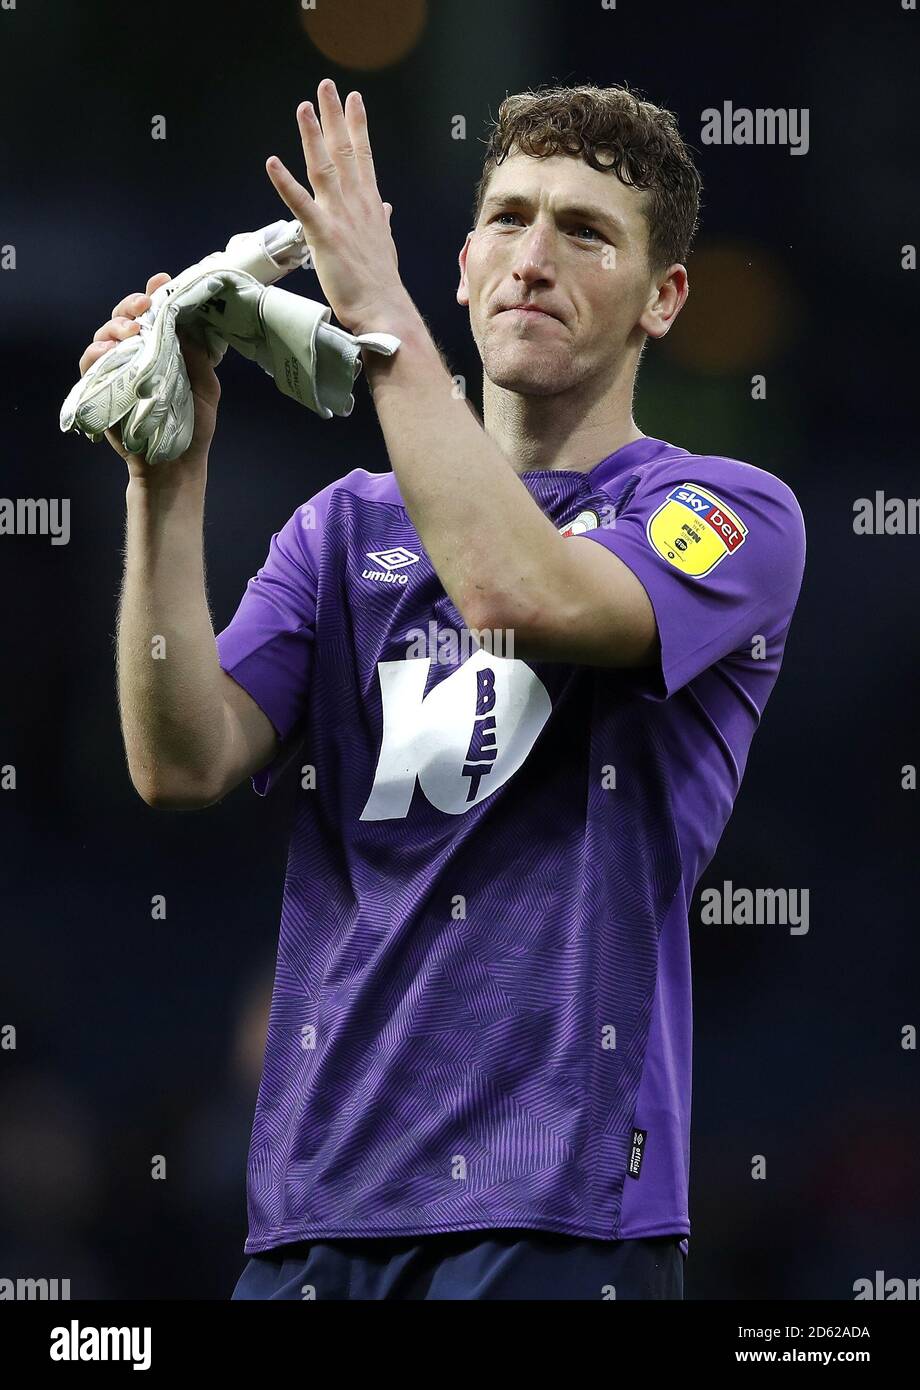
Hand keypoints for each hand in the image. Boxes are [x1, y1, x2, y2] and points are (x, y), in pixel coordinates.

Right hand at [79, 272, 219, 484]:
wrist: (175, 466)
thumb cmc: (192, 427)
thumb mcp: (206, 387)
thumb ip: (198, 357)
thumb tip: (186, 325)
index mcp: (165, 350)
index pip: (156, 317)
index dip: (156, 295)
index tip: (161, 281)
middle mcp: (139, 356)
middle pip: (125, 319)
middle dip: (131, 306)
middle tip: (142, 306)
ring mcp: (118, 371)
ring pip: (104, 337)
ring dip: (113, 327)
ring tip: (128, 331)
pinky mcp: (102, 389)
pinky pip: (90, 364)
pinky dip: (96, 353)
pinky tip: (109, 350)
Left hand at [265, 79, 407, 336]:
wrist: (383, 308)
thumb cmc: (381, 283)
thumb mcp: (385, 245)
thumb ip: (381, 222)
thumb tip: (386, 207)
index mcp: (370, 205)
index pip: (363, 156)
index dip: (357, 126)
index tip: (354, 100)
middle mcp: (356, 204)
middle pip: (344, 151)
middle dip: (335, 117)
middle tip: (327, 86)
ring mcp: (340, 217)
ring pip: (323, 168)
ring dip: (312, 136)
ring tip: (303, 107)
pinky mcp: (324, 236)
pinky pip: (301, 205)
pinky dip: (286, 183)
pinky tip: (272, 163)